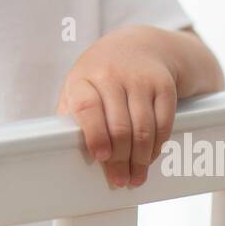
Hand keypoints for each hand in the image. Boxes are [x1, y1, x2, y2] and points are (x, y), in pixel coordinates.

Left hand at [55, 27, 178, 188]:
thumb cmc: (101, 74)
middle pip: (119, 126)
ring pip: (143, 129)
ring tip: (135, 176)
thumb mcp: (79, 84)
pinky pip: (163, 123)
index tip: (100, 157)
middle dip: (120, 159)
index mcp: (84, 78)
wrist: (140, 45)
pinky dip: (157, 146)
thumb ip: (71, 113)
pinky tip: (149, 157)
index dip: (95, 134)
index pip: (88, 107)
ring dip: (140, 159)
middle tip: (119, 179)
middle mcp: (112, 76)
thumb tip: (61, 148)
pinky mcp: (163, 86)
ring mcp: (140, 80)